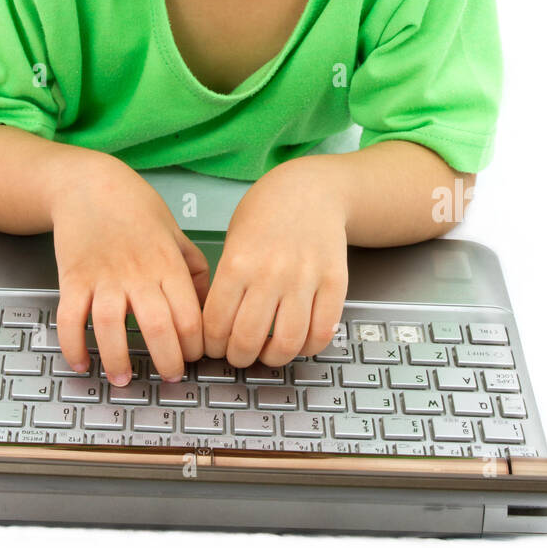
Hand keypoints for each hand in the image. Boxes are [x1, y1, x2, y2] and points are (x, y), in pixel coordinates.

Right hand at [50, 152, 209, 386]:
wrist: (88, 184)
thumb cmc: (134, 207)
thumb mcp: (175, 232)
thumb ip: (194, 269)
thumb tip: (207, 307)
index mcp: (166, 263)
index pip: (190, 317)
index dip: (195, 346)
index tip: (193, 357)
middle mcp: (136, 272)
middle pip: (156, 329)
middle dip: (166, 362)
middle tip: (169, 377)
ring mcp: (102, 277)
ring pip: (111, 330)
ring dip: (118, 362)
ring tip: (124, 379)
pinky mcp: (72, 278)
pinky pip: (70, 320)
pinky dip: (74, 347)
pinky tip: (82, 362)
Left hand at [202, 157, 348, 367]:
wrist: (311, 189)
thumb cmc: (267, 212)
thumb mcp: (233, 239)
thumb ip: (227, 281)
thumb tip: (217, 326)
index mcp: (237, 263)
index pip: (216, 325)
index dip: (212, 346)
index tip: (214, 348)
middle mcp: (271, 273)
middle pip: (248, 340)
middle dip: (238, 357)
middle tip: (238, 355)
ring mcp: (305, 279)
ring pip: (287, 344)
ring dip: (273, 358)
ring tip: (268, 353)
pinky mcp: (334, 283)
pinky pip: (322, 332)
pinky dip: (308, 347)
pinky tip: (299, 341)